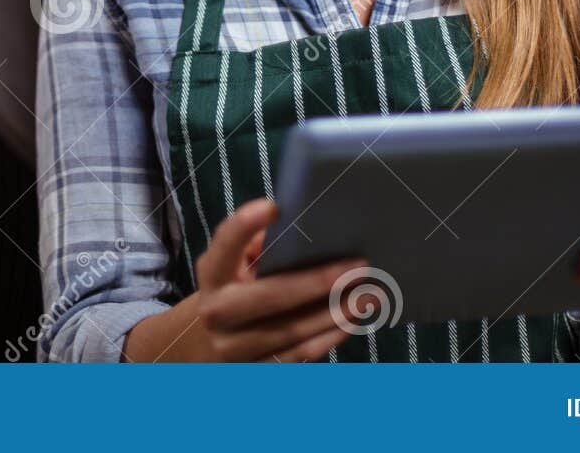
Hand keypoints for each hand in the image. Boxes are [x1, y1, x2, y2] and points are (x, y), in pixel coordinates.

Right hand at [189, 197, 362, 361]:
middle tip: (359, 266)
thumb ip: (259, 245)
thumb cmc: (233, 288)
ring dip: (336, 313)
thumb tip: (304, 230)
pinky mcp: (255, 372)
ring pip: (291, 331)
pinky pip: (299, 354)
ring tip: (370, 295)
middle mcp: (216, 313)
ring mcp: (234, 348)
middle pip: (269, 296)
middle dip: (318, 282)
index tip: (273, 207)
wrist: (208, 343)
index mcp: (212, 274)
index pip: (224, 245)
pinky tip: (354, 320)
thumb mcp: (234, 264)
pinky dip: (330, 336)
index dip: (245, 225)